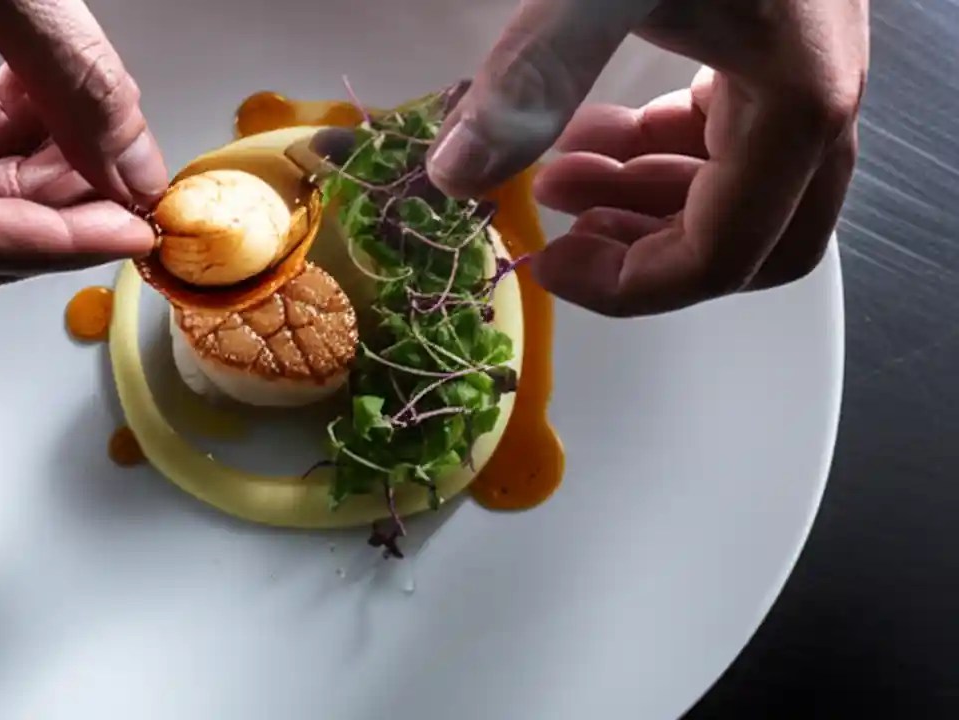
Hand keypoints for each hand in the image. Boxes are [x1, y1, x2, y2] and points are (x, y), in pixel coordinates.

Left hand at [428, 0, 867, 315]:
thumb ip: (537, 74)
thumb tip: (456, 174)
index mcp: (796, 107)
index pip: (720, 256)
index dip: (629, 286)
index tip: (547, 266)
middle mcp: (816, 101)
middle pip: (752, 241)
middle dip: (649, 255)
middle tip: (561, 235)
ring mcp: (798, 71)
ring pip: (739, 190)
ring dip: (645, 202)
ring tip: (554, 180)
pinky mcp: (768, 42)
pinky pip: (727, 132)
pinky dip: (658, 151)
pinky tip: (593, 129)